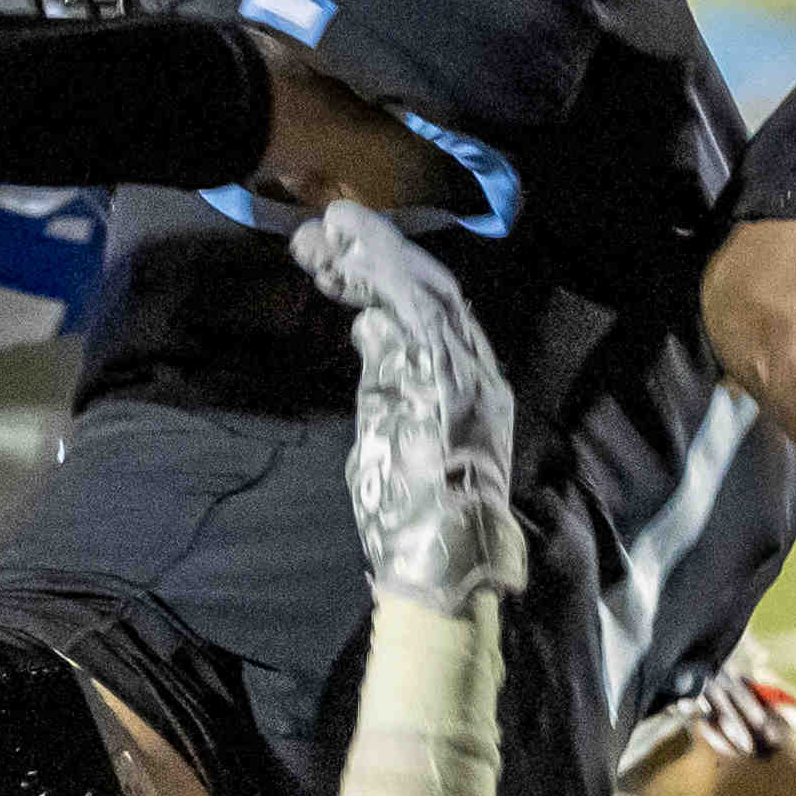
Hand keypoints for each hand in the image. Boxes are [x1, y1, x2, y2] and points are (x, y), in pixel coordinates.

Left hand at [292, 202, 525, 612]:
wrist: (434, 566)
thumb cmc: (408, 513)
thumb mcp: (389, 430)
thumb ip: (386, 376)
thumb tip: (370, 324)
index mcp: (463, 382)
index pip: (426, 309)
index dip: (380, 273)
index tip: (330, 257)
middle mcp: (476, 370)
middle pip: (429, 289)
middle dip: (374, 254)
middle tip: (320, 229)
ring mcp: (469, 376)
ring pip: (424, 291)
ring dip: (373, 256)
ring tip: (325, 232)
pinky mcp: (452, 386)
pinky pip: (419, 315)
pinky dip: (386, 280)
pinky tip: (350, 258)